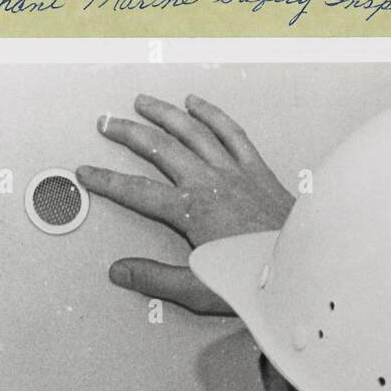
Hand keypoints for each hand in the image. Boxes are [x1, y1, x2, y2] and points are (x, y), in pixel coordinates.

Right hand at [77, 94, 293, 315]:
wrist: (302, 268)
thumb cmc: (257, 278)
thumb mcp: (198, 289)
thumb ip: (155, 278)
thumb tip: (121, 272)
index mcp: (192, 212)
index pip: (138, 192)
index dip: (108, 181)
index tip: (87, 173)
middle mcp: (209, 183)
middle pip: (160, 148)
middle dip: (128, 133)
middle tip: (106, 122)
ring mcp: (234, 172)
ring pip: (192, 132)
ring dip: (164, 114)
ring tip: (143, 102)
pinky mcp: (257, 169)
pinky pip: (231, 132)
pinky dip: (212, 114)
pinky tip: (197, 104)